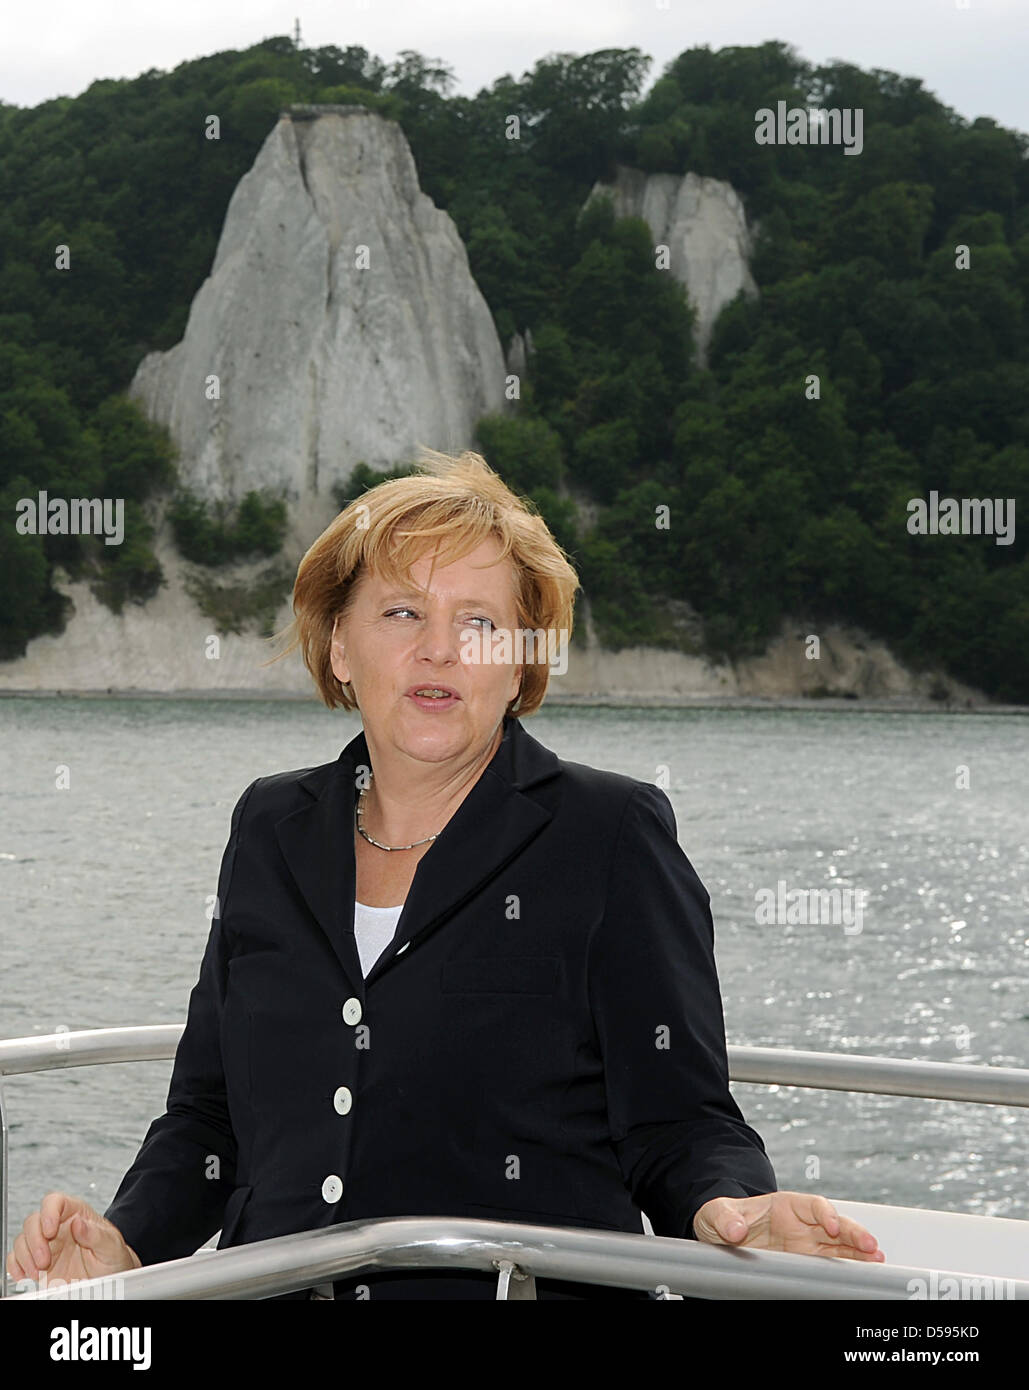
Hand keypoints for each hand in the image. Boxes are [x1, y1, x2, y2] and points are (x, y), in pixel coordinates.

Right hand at [6, 1192, 140, 1287]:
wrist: (110, 1280)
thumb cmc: (113, 1258)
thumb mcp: (112, 1245)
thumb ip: (97, 1234)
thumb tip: (78, 1223)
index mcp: (76, 1214)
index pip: (55, 1201)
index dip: (48, 1212)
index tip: (50, 1231)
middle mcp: (58, 1228)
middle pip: (33, 1222)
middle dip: (34, 1241)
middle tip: (44, 1261)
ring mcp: (46, 1246)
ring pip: (22, 1240)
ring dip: (25, 1257)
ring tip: (39, 1272)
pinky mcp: (37, 1264)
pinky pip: (16, 1260)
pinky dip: (16, 1268)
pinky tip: (26, 1276)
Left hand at [693, 1191, 884, 1260]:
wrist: (719, 1234)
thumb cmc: (722, 1217)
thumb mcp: (716, 1213)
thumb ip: (725, 1217)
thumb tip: (734, 1229)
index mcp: (784, 1205)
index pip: (813, 1205)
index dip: (825, 1213)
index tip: (831, 1226)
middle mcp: (801, 1223)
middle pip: (834, 1224)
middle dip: (853, 1232)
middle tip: (870, 1245)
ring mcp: (806, 1243)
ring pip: (839, 1244)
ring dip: (858, 1250)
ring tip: (876, 1260)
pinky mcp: (804, 1262)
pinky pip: (831, 1262)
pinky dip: (848, 1264)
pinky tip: (863, 1269)